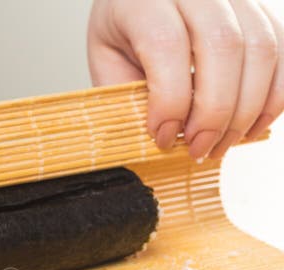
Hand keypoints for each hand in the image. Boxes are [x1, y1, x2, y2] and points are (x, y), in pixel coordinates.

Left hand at [88, 0, 282, 159]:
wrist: (141, 1)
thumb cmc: (123, 35)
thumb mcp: (107, 62)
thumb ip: (126, 94)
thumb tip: (159, 140)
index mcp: (144, 1)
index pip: (166, 44)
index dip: (169, 100)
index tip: (163, 137)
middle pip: (222, 45)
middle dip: (214, 112)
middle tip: (198, 149)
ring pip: (260, 48)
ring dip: (247, 110)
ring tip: (220, 145)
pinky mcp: (261, 10)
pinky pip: (282, 50)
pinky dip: (272, 97)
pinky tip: (248, 128)